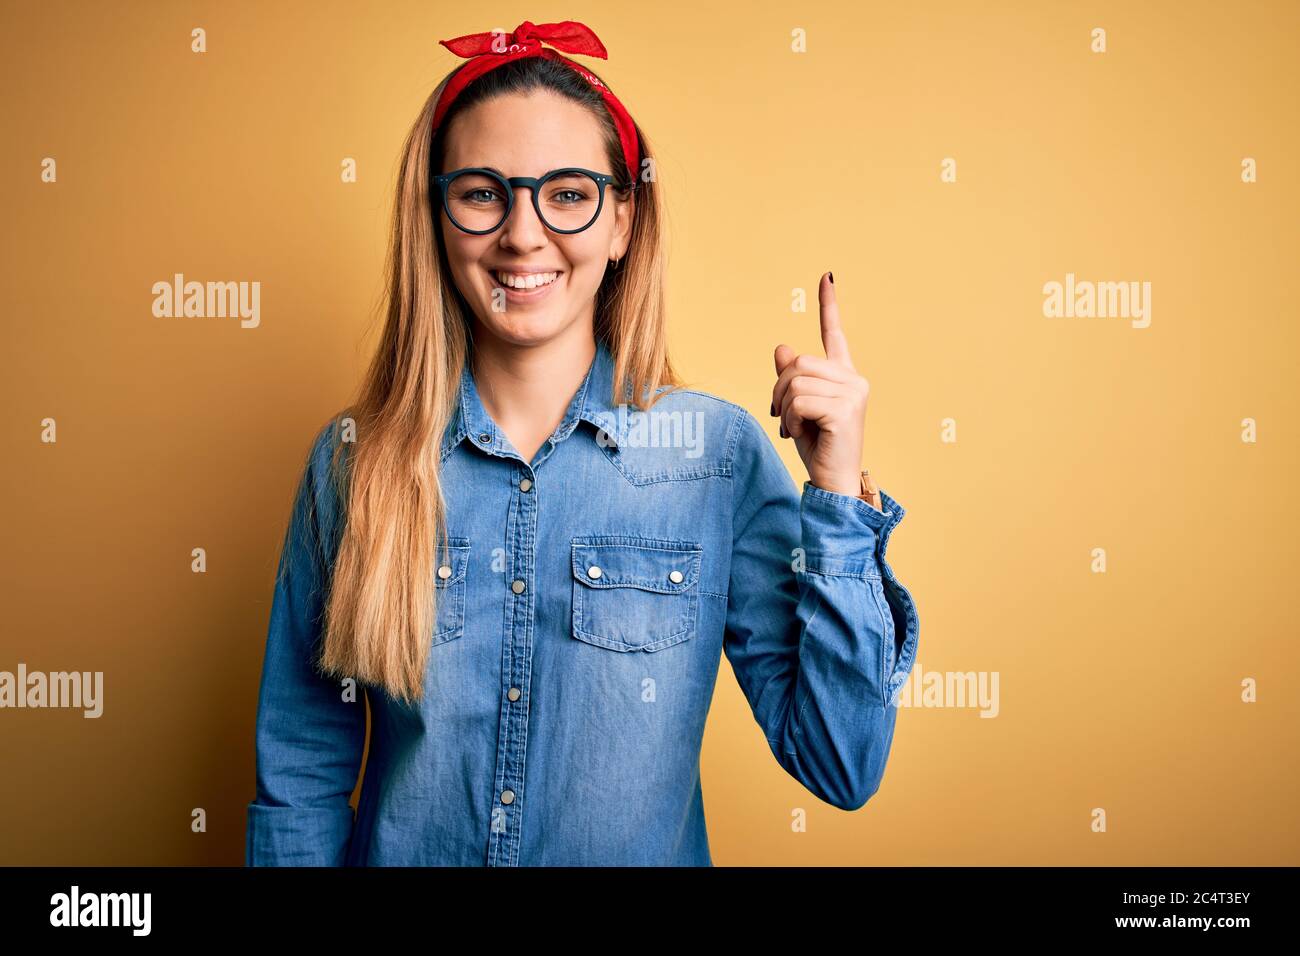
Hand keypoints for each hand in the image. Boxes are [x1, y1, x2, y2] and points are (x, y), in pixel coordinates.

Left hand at [771, 272, 869, 496]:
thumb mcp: (796, 408)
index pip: (834, 333)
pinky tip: (796, 434)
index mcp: (843, 376)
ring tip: (791, 427)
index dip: (829, 304)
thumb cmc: (817, 447)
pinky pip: (799, 400)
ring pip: (796, 381)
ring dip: (783, 408)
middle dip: (779, 389)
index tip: (827, 276)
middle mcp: (853, 379)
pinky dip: (789, 418)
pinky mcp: (845, 409)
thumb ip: (790, 380)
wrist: (834, 482)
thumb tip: (782, 348)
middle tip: (779, 415)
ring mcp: (852, 393)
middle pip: (799, 362)